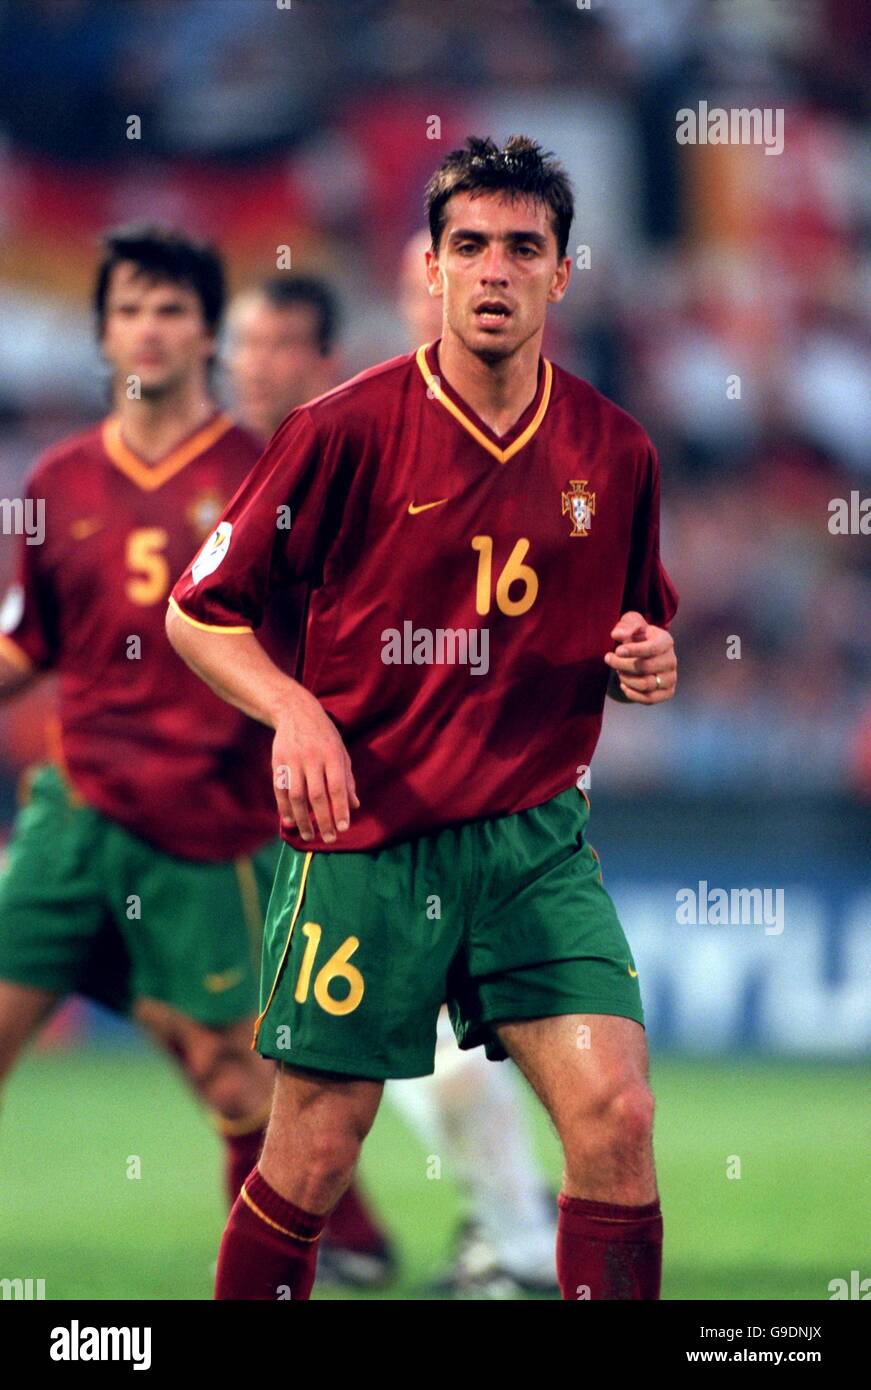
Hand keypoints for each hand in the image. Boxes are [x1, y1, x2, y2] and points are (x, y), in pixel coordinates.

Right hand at [272, 684, 359, 842]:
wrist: (295, 712)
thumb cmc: (324, 736)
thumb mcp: (341, 752)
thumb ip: (347, 779)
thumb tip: (354, 806)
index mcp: (332, 754)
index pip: (337, 787)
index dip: (340, 809)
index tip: (344, 828)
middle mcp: (312, 758)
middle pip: (317, 795)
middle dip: (323, 820)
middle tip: (329, 838)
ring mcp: (292, 760)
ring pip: (297, 796)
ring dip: (303, 819)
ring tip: (310, 836)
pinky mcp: (277, 762)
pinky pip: (280, 790)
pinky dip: (284, 808)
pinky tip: (290, 822)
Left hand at [604, 611, 676, 703]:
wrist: (645, 653)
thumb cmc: (637, 636)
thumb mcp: (632, 623)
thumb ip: (626, 625)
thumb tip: (617, 634)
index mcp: (666, 641)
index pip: (653, 648)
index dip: (633, 650)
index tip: (617, 650)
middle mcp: (672, 661)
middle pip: (645, 667)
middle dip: (622, 664)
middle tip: (609, 659)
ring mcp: (671, 678)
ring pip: (646, 684)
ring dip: (625, 679)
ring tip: (617, 671)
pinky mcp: (667, 692)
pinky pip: (649, 699)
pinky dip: (632, 694)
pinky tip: (623, 684)